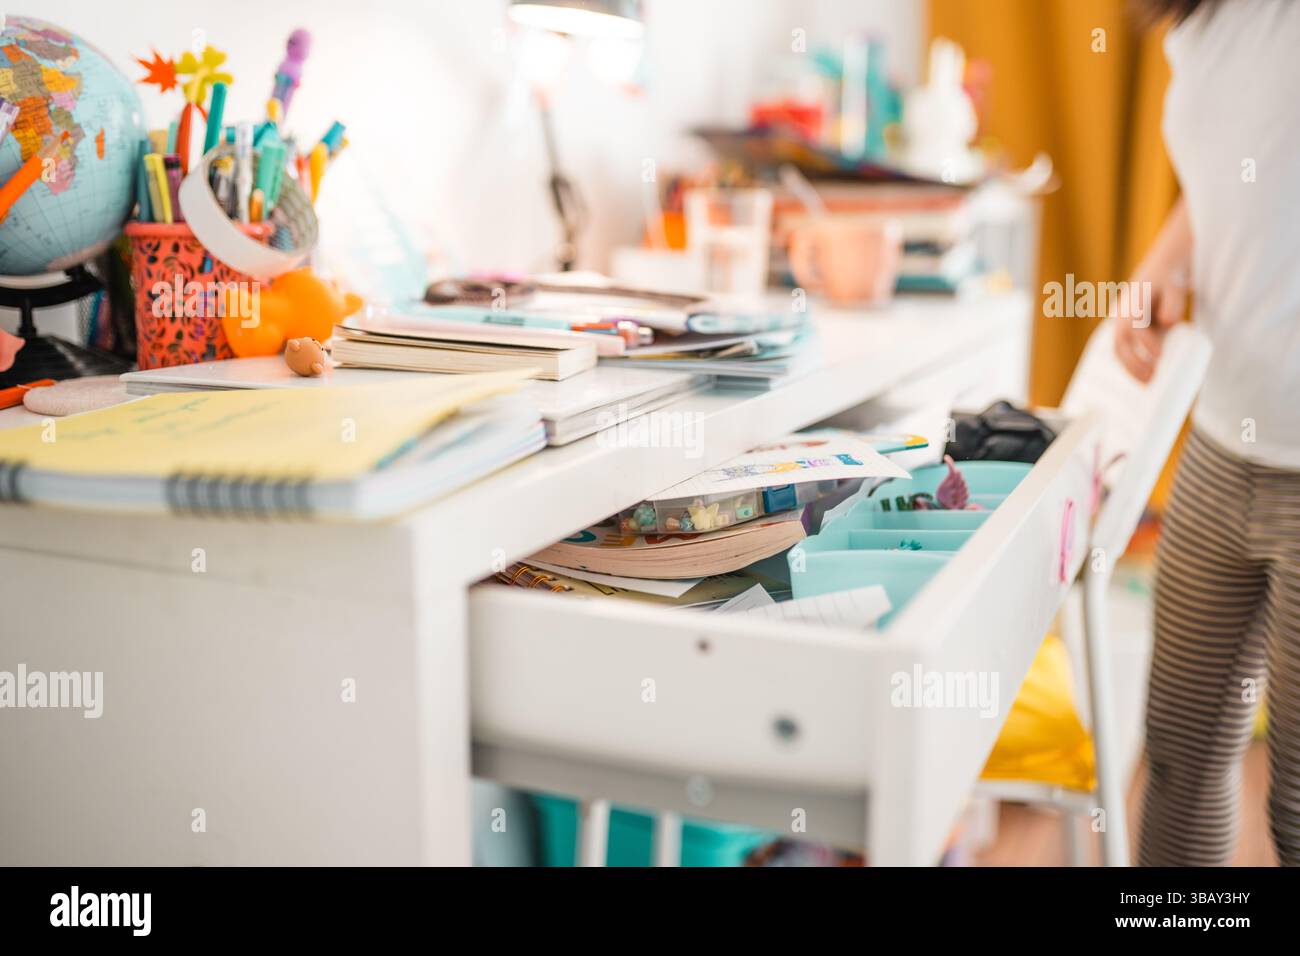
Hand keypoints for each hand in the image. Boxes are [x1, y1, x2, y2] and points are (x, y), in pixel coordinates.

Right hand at [1113, 260, 1187, 382]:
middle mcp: (1122, 315)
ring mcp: (1122, 324)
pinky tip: (1145, 378)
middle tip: (1151, 378)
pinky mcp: (1129, 332)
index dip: (1145, 342)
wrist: (1158, 271)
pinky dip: (1132, 366)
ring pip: (1119, 350)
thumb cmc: (1168, 278)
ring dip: (1130, 368)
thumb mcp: (1174, 285)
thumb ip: (1172, 303)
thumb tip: (1167, 323)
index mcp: (1133, 302)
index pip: (1134, 326)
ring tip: (1148, 383)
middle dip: (1133, 363)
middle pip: (1120, 343)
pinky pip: (1125, 352)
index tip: (1159, 356)